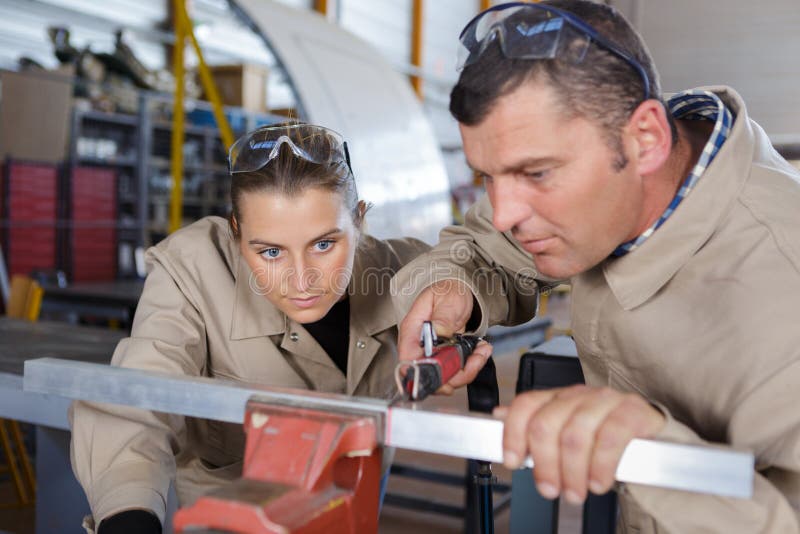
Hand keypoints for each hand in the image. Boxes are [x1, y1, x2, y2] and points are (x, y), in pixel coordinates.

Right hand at [397, 279, 491, 393]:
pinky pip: (454, 373)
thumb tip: (437, 335)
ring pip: (444, 379)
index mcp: (412, 331)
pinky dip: (470, 367)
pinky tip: (479, 352)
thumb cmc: (448, 290)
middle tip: (476, 357)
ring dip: (467, 371)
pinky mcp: (444, 358)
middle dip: (455, 374)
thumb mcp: (447, 300)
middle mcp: (418, 347)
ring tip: (481, 351)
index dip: (424, 374)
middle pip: (428, 376)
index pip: (408, 361)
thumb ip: (442, 318)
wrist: (457, 291)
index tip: (447, 372)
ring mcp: (431, 354)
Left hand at [494, 385, 665, 503]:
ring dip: (572, 471)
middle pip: (547, 424)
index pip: (526, 405)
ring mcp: (605, 400)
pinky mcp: (632, 412)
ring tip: (575, 493)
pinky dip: (600, 465)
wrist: (650, 432)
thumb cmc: (603, 433)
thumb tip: (499, 416)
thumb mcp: (565, 428)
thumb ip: (534, 423)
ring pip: (575, 434)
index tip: (512, 460)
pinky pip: (610, 438)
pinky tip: (598, 482)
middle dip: (544, 463)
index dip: (513, 433)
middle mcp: (578, 395)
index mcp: (558, 397)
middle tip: (549, 489)